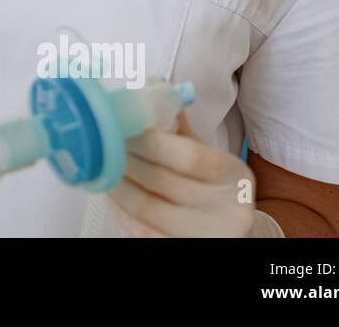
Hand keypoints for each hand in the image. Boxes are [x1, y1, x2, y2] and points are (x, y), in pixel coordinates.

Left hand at [107, 113, 261, 236]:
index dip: (148, 141)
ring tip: (100, 165)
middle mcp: (228, 210)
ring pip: (146, 209)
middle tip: (100, 142)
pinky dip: (120, 210)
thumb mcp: (210, 154)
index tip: (121, 127)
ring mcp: (207, 237)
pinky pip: (142, 232)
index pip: (187, 156)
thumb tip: (150, 87)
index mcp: (235, 176)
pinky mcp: (186, 251)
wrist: (238, 231)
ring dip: (115, 184)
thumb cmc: (216, 186)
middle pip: (160, 181)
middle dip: (123, 158)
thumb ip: (179, 126)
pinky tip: (111, 192)